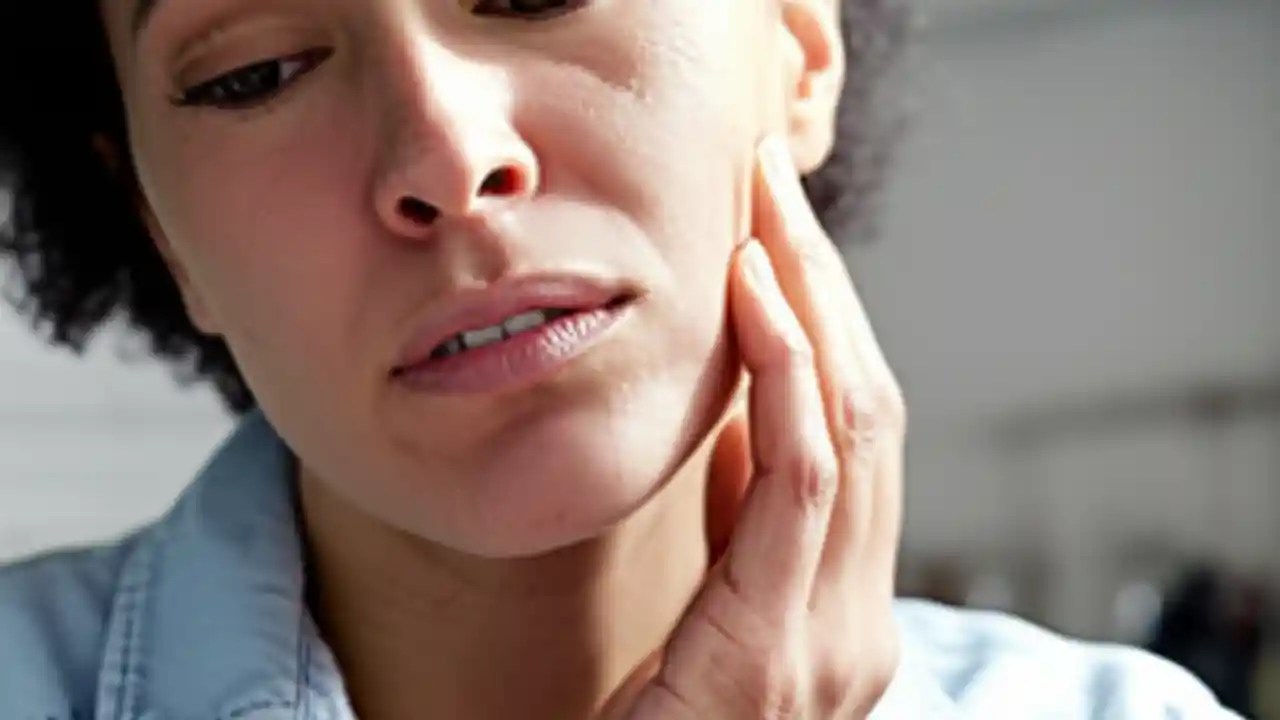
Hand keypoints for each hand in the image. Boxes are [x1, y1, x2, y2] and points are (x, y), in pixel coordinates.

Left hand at [606, 136, 906, 718]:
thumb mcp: (707, 615)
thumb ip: (738, 533)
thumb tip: (735, 423)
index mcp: (838, 608)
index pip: (851, 434)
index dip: (824, 321)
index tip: (774, 234)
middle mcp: (858, 619)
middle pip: (865, 407)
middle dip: (824, 284)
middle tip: (774, 182)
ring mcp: (835, 638)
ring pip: (851, 424)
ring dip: (811, 300)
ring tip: (767, 206)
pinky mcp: (785, 649)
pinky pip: (804, 479)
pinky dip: (786, 372)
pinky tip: (756, 292)